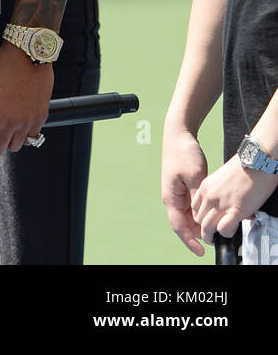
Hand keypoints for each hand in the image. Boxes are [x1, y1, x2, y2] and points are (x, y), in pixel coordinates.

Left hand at [0, 40, 51, 156]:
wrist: (27, 53)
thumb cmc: (2, 66)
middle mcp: (13, 123)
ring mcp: (28, 121)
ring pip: (16, 146)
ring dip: (8, 141)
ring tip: (4, 128)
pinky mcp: (41, 117)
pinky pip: (33, 136)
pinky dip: (25, 135)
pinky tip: (19, 124)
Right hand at [161, 123, 208, 255]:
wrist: (179, 134)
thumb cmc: (183, 152)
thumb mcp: (195, 176)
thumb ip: (199, 197)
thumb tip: (204, 215)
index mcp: (171, 197)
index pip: (179, 227)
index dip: (189, 241)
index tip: (201, 251)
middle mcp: (173, 198)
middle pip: (185, 223)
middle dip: (199, 233)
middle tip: (216, 237)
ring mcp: (178, 193)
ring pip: (190, 215)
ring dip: (201, 221)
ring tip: (216, 224)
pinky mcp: (184, 187)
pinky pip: (193, 205)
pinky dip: (202, 211)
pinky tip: (212, 211)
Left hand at [192, 155, 277, 244]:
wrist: (256, 160)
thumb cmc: (244, 167)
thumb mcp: (222, 178)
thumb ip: (219, 191)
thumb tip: (223, 203)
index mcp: (206, 186)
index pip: (195, 208)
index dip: (201, 218)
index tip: (207, 222)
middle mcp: (210, 195)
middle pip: (199, 220)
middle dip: (205, 229)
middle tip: (212, 234)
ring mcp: (222, 203)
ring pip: (207, 228)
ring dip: (213, 236)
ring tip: (219, 238)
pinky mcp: (235, 209)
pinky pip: (224, 229)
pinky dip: (226, 233)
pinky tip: (232, 229)